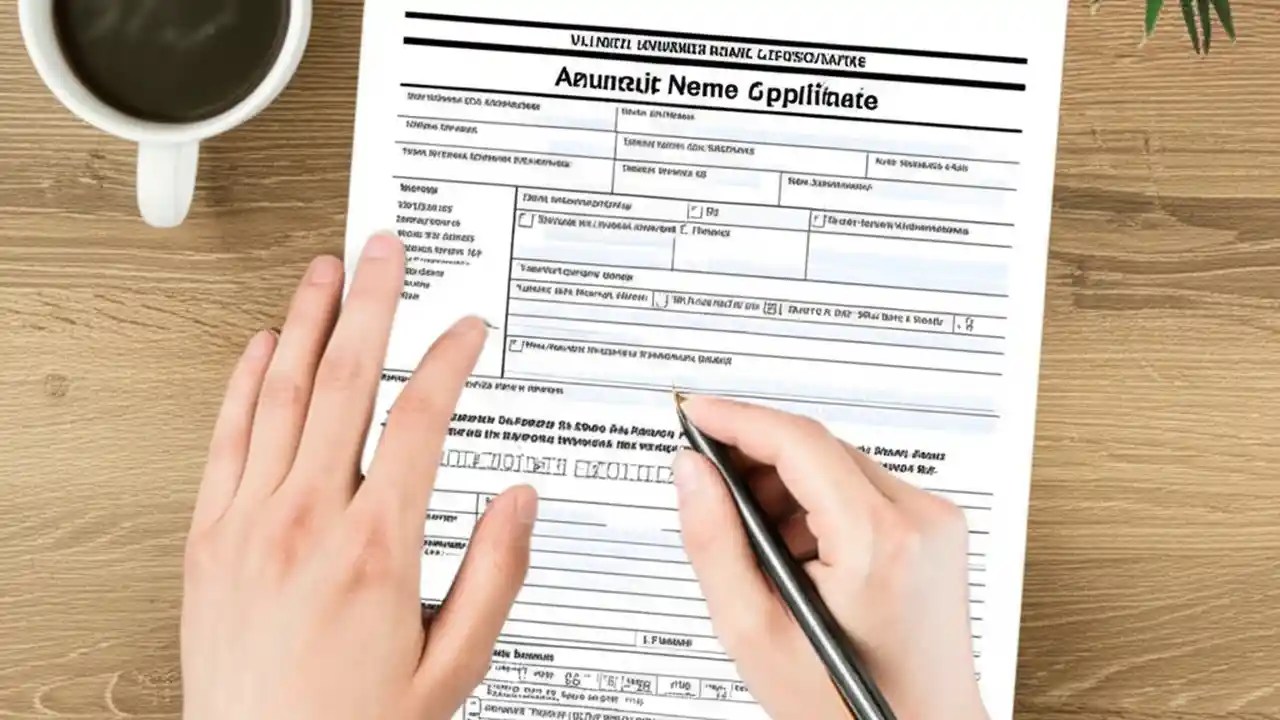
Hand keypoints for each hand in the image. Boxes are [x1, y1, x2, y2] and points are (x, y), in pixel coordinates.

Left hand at [182, 233, 536, 719]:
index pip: (419, 421)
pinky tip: (260, 347)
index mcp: (376, 548)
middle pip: (346, 382)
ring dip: (305, 323)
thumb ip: (494, 576)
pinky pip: (225, 437)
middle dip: (371, 303)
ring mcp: (249, 523)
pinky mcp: (209, 536)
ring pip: (281, 394)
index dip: (448, 360)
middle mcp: (307, 521)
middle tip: (383, 251)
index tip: (464, 329)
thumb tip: (519, 502)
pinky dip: (244, 382)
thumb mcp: (452, 666)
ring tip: (324, 273)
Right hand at [672, 397, 984, 719]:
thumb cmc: (848, 705)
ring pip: (839, 465)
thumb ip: (713, 541)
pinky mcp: (936, 530)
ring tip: (756, 543)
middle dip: (756, 461)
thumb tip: (692, 472)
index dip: (738, 420)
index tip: (696, 415)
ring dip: (787, 486)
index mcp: (880, 542)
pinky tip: (795, 552)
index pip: (799, 443)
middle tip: (711, 490)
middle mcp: (922, 520)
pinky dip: (819, 504)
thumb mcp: (754, 630)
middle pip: (820, 449)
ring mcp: (936, 523)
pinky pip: (863, 489)